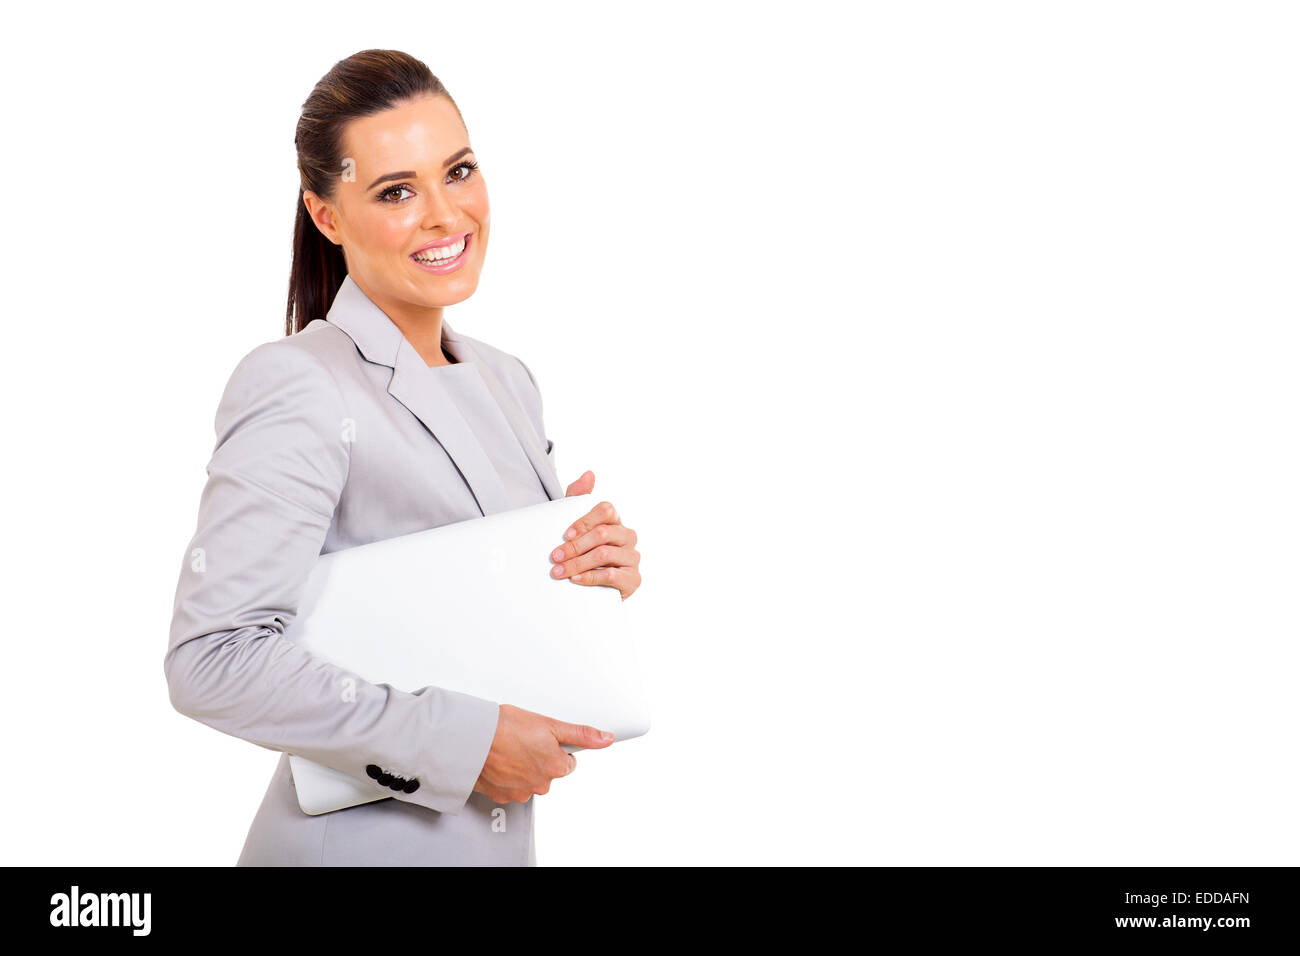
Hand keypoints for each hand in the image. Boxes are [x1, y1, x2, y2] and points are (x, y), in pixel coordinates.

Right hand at [473, 703, 613, 803]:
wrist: (471, 740)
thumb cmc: (504, 728)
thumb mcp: (549, 724)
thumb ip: (581, 734)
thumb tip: (606, 738)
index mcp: (555, 767)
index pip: (567, 761)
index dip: (556, 747)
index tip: (542, 738)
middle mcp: (540, 784)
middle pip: (548, 772)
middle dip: (538, 757)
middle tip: (522, 740)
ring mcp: (520, 792)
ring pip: (529, 779)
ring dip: (521, 766)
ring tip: (508, 748)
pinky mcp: (501, 795)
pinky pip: (510, 786)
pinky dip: (506, 775)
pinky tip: (498, 760)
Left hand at [550, 470, 641, 600]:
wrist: (592, 589)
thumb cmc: (584, 553)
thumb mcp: (576, 525)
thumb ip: (578, 498)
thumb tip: (589, 473)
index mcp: (616, 521)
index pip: (606, 510)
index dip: (584, 521)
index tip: (565, 534)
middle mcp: (628, 536)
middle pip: (603, 534)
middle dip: (575, 546)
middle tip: (555, 556)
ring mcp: (633, 558)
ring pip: (604, 554)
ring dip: (577, 563)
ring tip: (558, 571)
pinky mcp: (634, 579)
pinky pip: (611, 575)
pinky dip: (590, 577)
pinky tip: (575, 580)